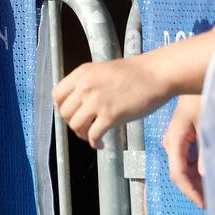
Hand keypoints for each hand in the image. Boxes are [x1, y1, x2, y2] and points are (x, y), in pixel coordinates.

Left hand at [53, 55, 170, 149]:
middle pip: (65, 113)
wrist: (157, 74)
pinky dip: (95, 143)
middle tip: (84, 126)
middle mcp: (86, 85)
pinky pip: (93, 136)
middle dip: (73, 123)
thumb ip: (89, 83)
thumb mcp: (104, 70)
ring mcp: (97, 101)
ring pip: (76, 126)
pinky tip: (102, 143)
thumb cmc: (136, 73)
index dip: (61, 108)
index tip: (70, 114)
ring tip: (93, 135)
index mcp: (83, 73)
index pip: (57, 94)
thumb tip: (78, 103)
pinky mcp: (111, 115)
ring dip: (83, 134)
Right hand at [163, 95, 204, 207]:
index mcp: (175, 139)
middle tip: (213, 199)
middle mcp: (171, 142)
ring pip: (183, 168)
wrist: (195, 77)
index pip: (178, 174)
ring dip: (197, 180)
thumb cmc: (202, 95)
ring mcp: (175, 140)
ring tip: (213, 189)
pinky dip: (197, 169)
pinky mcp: (182, 138)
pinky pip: (186, 159)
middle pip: (180, 174)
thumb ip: (206, 151)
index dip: (191, 192)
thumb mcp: (207, 123)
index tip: (204, 203)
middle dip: (196, 188)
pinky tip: (209, 175)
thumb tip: (206, 175)